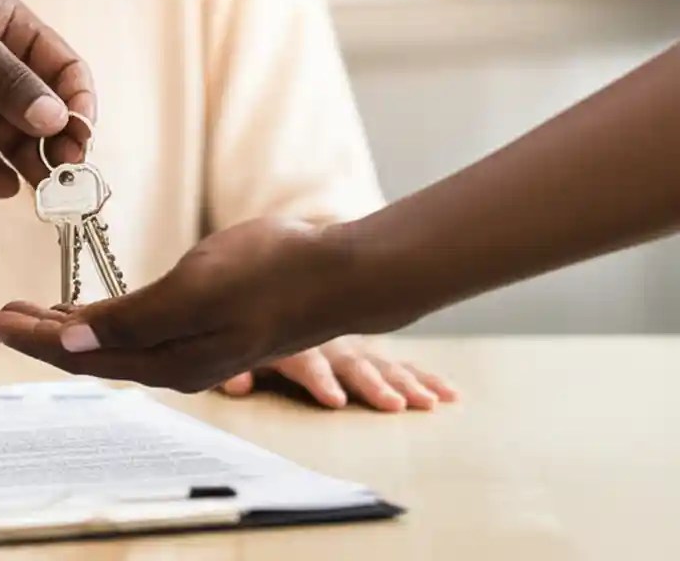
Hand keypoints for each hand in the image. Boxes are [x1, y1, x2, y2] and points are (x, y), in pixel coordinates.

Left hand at [0, 0, 95, 196]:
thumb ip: (5, 79)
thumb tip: (56, 120)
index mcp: (11, 30)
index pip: (64, 71)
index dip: (78, 102)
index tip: (81, 133)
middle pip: (46, 113)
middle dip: (60, 143)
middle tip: (68, 174)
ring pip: (15, 141)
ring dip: (32, 165)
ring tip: (42, 192)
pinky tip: (3, 188)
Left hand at [0, 218, 411, 392]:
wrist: (338, 273)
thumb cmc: (271, 273)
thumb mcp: (195, 289)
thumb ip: (130, 318)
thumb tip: (69, 339)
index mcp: (164, 360)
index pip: (76, 355)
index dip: (27, 338)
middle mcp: (170, 364)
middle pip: (84, 354)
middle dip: (34, 335)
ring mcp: (187, 348)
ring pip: (106, 343)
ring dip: (63, 327)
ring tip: (24, 310)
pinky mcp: (201, 327)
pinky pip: (133, 331)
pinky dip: (100, 319)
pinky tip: (86, 307)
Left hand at [218, 336, 457, 411]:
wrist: (276, 278)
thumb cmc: (252, 320)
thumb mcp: (239, 342)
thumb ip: (236, 365)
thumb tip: (236, 385)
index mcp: (294, 339)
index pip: (305, 360)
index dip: (318, 379)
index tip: (334, 400)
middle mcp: (328, 340)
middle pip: (352, 363)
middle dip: (371, 384)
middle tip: (393, 405)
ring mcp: (352, 344)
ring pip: (382, 363)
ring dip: (405, 383)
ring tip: (427, 403)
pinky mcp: (369, 350)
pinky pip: (400, 364)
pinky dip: (423, 377)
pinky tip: (448, 394)